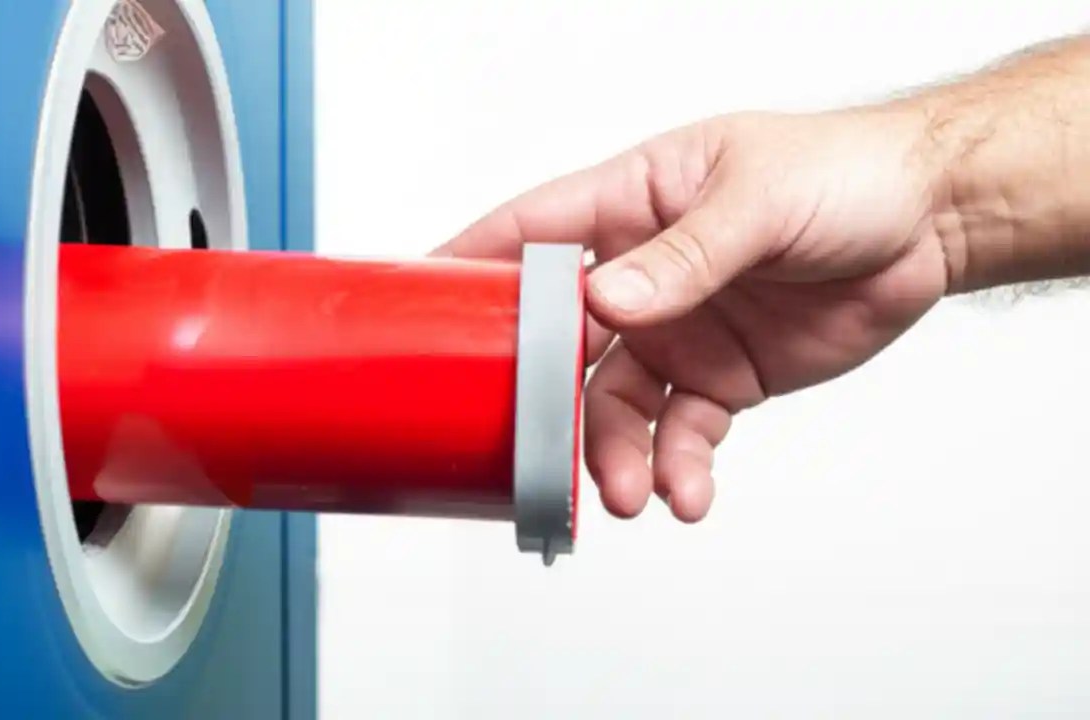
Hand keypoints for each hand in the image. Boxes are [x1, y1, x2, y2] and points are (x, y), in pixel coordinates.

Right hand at [434, 108, 949, 522]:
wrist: (928, 224)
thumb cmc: (843, 173)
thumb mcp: (760, 199)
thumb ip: (685, 256)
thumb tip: (609, 299)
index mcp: (633, 203)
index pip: (529, 233)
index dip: (469, 268)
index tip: (421, 312)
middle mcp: (640, 273)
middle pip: (558, 343)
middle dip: (542, 401)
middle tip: (534, 450)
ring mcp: (676, 330)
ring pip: (613, 405)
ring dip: (612, 454)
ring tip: (631, 493)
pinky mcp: (719, 378)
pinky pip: (680, 433)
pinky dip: (678, 467)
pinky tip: (686, 492)